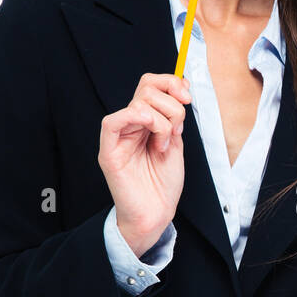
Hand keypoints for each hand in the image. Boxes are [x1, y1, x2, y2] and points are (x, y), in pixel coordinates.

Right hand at [98, 73, 191, 256]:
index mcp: (144, 122)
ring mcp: (118, 137)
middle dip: (171, 105)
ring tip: (164, 145)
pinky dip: (134, 117)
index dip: (170, 82)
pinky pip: (112, 122)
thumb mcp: (176, 143)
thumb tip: (180, 88)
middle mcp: (130, 125)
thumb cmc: (163, 185)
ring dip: (163, 122)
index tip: (188, 95)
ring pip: (138, 104)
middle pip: (146, 89)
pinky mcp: (109, 152)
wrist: (155, 214)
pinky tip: (150, 130)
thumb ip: (174, 117)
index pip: (150, 85)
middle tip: (179, 129)